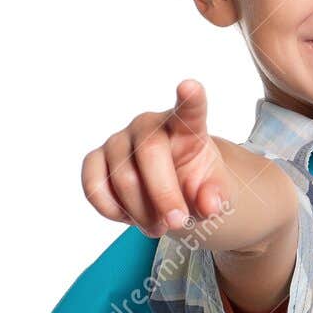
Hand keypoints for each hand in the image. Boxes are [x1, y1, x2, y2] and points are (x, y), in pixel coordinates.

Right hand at [81, 79, 230, 236]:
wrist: (171, 199)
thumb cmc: (195, 188)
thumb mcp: (216, 196)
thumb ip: (218, 197)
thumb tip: (209, 204)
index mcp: (186, 127)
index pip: (190, 109)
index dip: (191, 98)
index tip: (190, 86)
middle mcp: (148, 126)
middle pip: (150, 152)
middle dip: (164, 195)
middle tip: (177, 223)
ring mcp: (118, 141)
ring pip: (122, 177)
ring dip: (142, 212)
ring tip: (159, 225)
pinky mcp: (95, 161)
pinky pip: (95, 187)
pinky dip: (113, 211)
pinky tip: (130, 215)